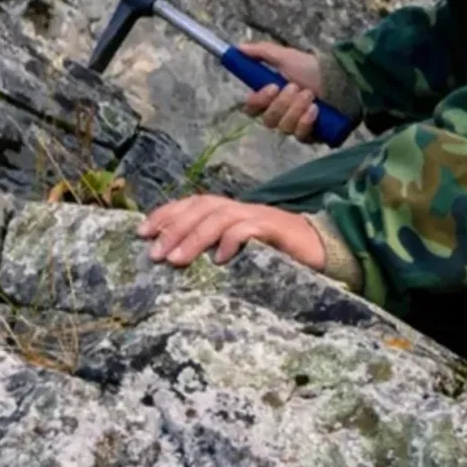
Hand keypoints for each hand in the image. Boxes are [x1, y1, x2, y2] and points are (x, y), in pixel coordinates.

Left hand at [136, 194, 326, 270]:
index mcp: (230, 212)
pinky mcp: (277, 230)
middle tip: (154, 254)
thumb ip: (215, 252)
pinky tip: (220, 260)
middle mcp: (241, 209)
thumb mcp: (241, 253)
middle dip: (174, 228)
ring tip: (176, 260)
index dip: (166, 214)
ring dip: (194, 238)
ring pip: (220, 217)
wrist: (325, 251)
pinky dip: (232, 240)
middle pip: (201, 207)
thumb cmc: (278, 256)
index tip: (141, 233)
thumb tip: (175, 263)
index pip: (192, 204)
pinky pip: (250, 229)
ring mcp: (259, 217)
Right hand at [238, 42, 323, 141]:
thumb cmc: (312, 69)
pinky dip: (306, 122)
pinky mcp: (310, 136)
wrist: (341, 80)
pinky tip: (315, 110)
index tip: (272, 87)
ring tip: (310, 94)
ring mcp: (294, 127)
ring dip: (296, 109)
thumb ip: (261, 52)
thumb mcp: (286, 56)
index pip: (252, 108)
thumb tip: (237, 48)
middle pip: (268, 120)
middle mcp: (280, 115)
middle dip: (283, 103)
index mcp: (270, 98)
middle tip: (296, 87)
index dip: (258, 101)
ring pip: (284, 128)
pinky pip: (300, 136)